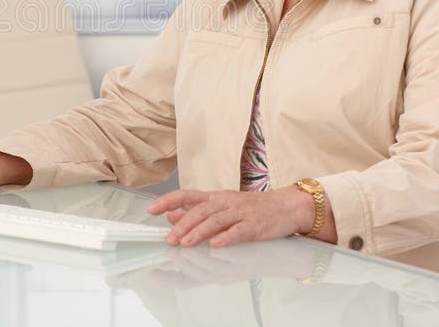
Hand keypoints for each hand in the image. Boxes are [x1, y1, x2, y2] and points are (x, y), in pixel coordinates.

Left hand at [147, 186, 314, 247]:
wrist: (286, 206)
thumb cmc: (253, 208)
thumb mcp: (222, 206)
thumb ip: (196, 211)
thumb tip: (171, 215)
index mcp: (215, 197)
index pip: (187, 195)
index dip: (168, 201)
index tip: (152, 209)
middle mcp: (225, 202)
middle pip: (200, 211)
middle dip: (182, 225)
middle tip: (169, 238)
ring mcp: (241, 212)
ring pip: (216, 220)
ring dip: (199, 232)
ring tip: (185, 243)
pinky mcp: (255, 224)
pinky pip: (239, 230)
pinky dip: (227, 237)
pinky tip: (216, 244)